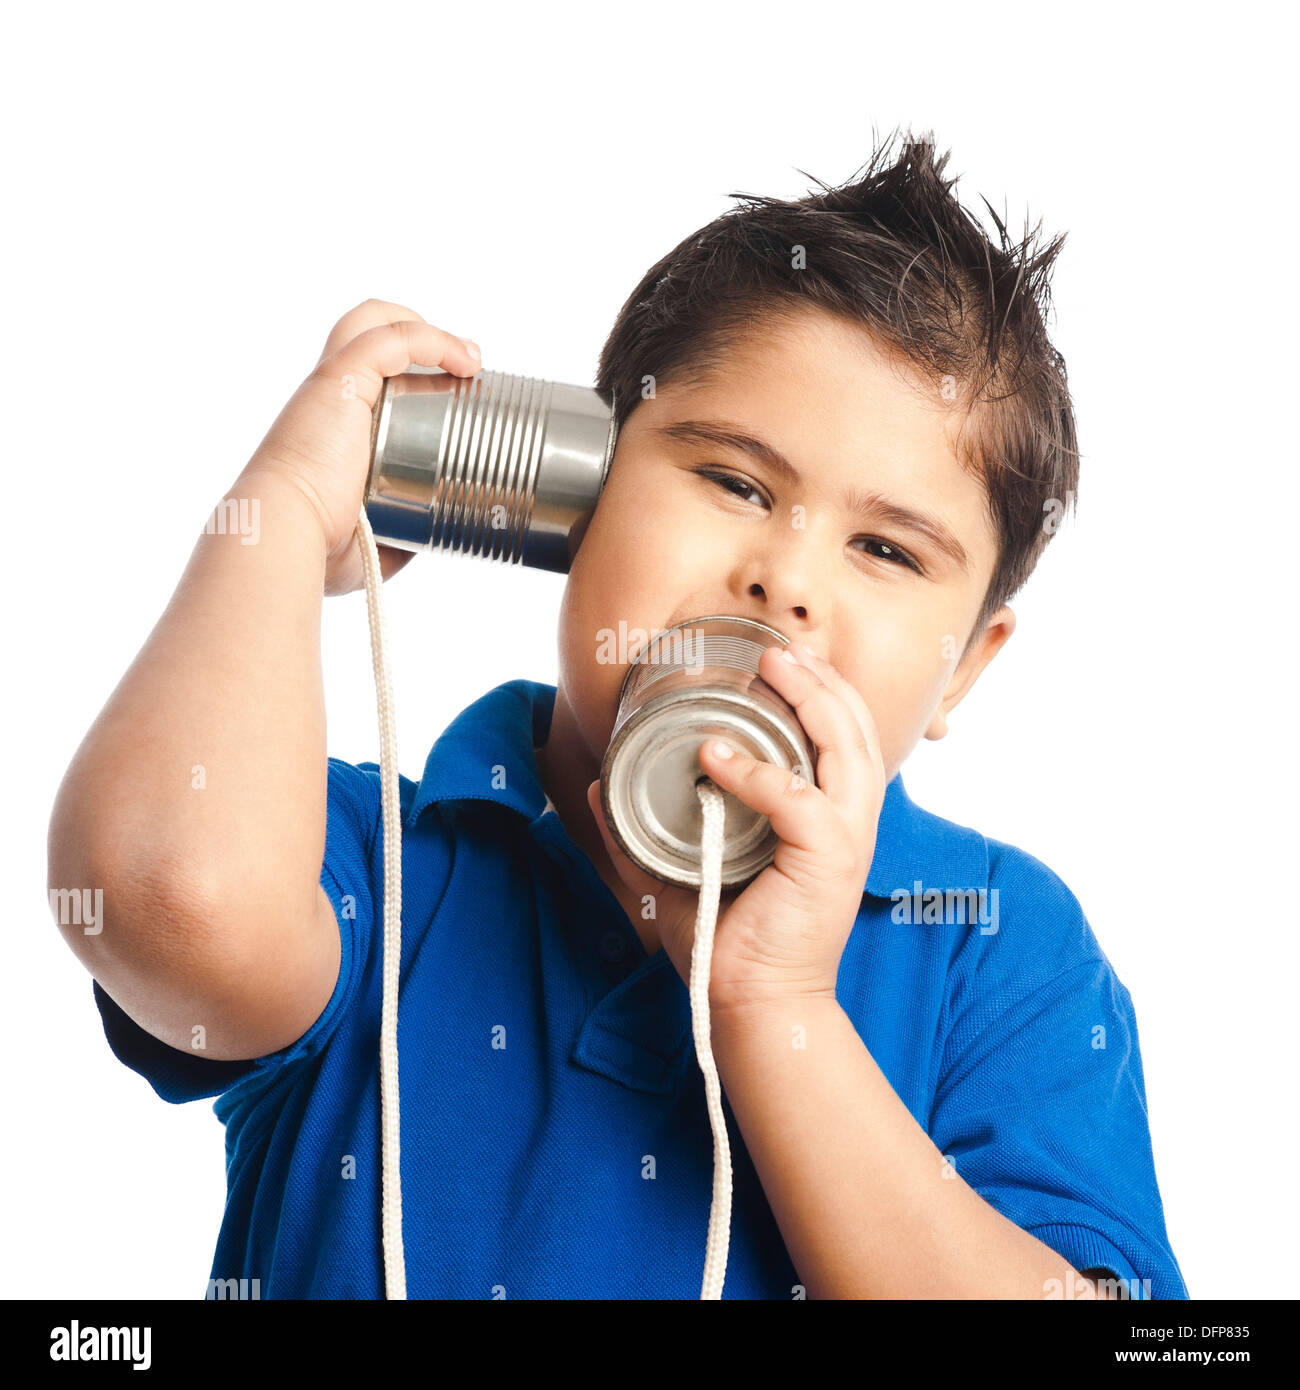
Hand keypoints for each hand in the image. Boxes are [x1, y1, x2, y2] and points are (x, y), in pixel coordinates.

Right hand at [237, 299, 482, 595]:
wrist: (285, 531)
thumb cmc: (315, 545)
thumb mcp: (373, 540)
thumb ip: (401, 532)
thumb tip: (430, 536)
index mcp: (331, 427)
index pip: (364, 375)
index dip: (408, 372)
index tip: (455, 392)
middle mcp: (329, 398)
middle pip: (366, 331)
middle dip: (422, 337)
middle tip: (466, 367)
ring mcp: (334, 385)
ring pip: (374, 322)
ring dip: (430, 330)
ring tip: (471, 358)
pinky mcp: (343, 381)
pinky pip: (391, 339)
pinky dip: (432, 340)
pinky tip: (466, 361)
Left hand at [586, 640, 886, 1013]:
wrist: (755, 1003)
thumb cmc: (730, 939)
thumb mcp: (682, 869)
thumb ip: (643, 828)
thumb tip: (598, 785)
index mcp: (829, 815)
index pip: (844, 734)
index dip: (821, 689)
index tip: (780, 658)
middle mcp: (848, 819)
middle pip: (853, 726)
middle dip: (818, 678)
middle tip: (776, 650)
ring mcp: (845, 838)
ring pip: (846, 746)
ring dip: (808, 700)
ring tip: (768, 670)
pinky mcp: (828, 859)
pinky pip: (797, 799)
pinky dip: (756, 772)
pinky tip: (714, 755)